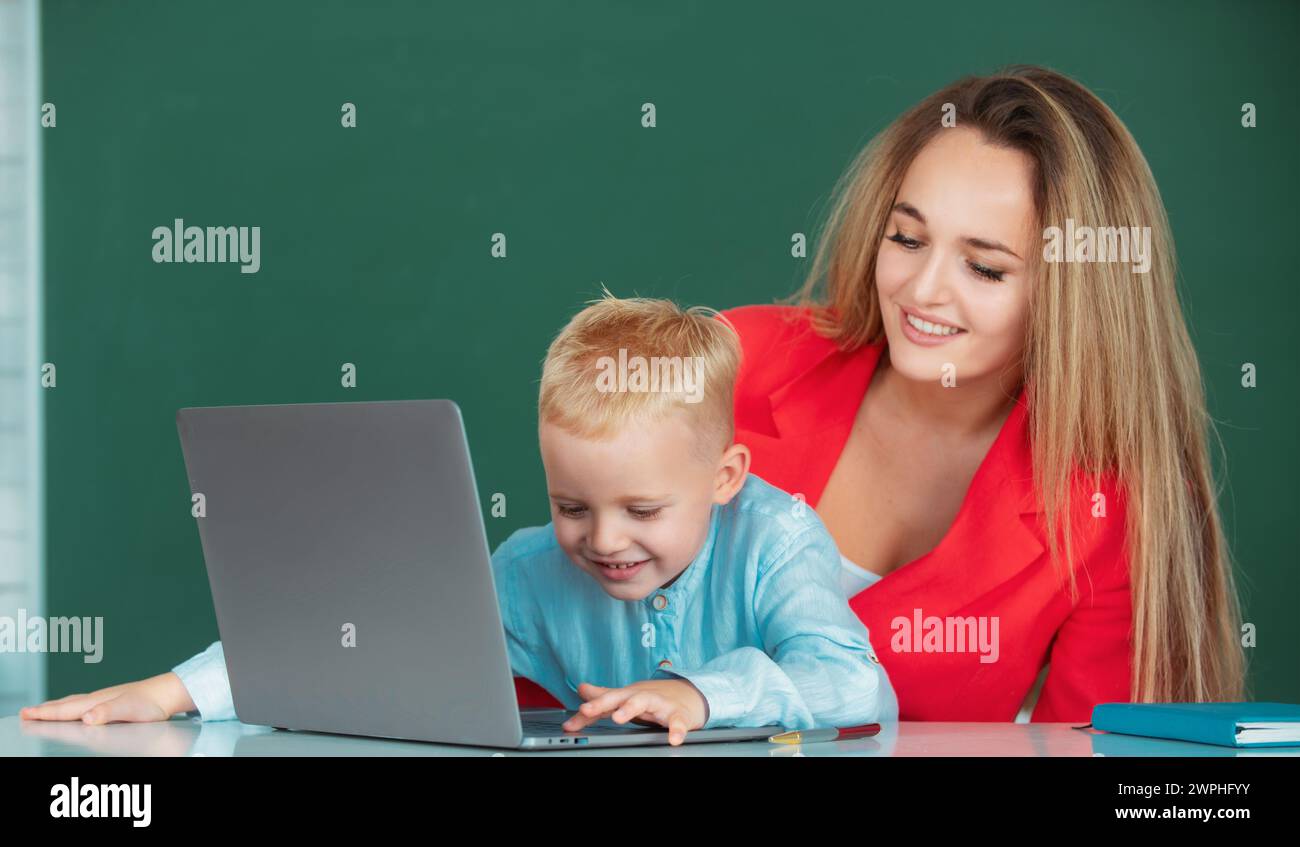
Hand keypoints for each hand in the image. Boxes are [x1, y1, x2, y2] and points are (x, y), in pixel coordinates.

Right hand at [19, 672, 194, 724]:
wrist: (168, 693)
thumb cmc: (151, 702)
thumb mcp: (128, 709)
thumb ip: (107, 712)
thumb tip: (86, 717)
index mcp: (96, 702)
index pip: (65, 710)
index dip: (45, 713)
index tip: (27, 714)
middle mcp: (98, 699)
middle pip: (65, 704)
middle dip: (45, 709)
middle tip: (26, 712)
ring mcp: (105, 699)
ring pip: (75, 703)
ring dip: (57, 706)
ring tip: (45, 709)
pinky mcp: (113, 702)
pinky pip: (85, 704)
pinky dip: (73, 706)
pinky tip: (78, 709)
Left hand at [562, 679, 708, 745]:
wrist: (687, 695)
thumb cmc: (652, 698)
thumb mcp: (626, 698)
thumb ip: (603, 697)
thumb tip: (581, 689)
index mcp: (627, 696)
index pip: (603, 702)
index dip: (587, 711)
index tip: (571, 722)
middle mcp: (641, 697)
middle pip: (619, 696)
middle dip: (603, 702)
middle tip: (587, 710)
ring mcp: (660, 704)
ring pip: (644, 701)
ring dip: (630, 708)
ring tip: (617, 718)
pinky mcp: (678, 714)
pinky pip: (678, 721)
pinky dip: (676, 729)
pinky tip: (673, 739)